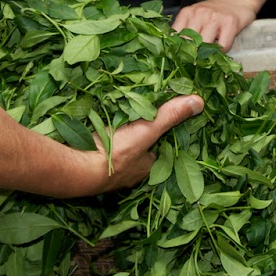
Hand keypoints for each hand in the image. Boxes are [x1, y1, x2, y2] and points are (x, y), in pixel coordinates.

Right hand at [89, 94, 203, 192]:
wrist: (76, 168)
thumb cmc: (116, 152)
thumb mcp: (147, 129)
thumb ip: (170, 116)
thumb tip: (199, 102)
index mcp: (149, 168)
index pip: (162, 147)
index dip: (162, 131)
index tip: (160, 115)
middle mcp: (131, 174)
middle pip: (141, 150)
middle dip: (140, 135)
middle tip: (140, 113)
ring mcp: (110, 172)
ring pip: (121, 151)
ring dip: (120, 137)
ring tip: (121, 116)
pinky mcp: (91, 165)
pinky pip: (103, 151)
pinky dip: (103, 139)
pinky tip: (99, 127)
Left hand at [172, 0, 259, 50]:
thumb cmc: (213, 12)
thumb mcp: (194, 16)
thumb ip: (185, 31)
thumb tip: (177, 52)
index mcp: (187, 13)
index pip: (175, 36)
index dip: (177, 49)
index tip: (181, 57)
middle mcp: (199, 13)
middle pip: (190, 42)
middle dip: (192, 54)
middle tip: (195, 61)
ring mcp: (215, 18)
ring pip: (205, 44)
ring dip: (208, 54)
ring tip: (209, 54)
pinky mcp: (230, 23)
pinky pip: (222, 46)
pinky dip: (222, 52)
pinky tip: (221, 48)